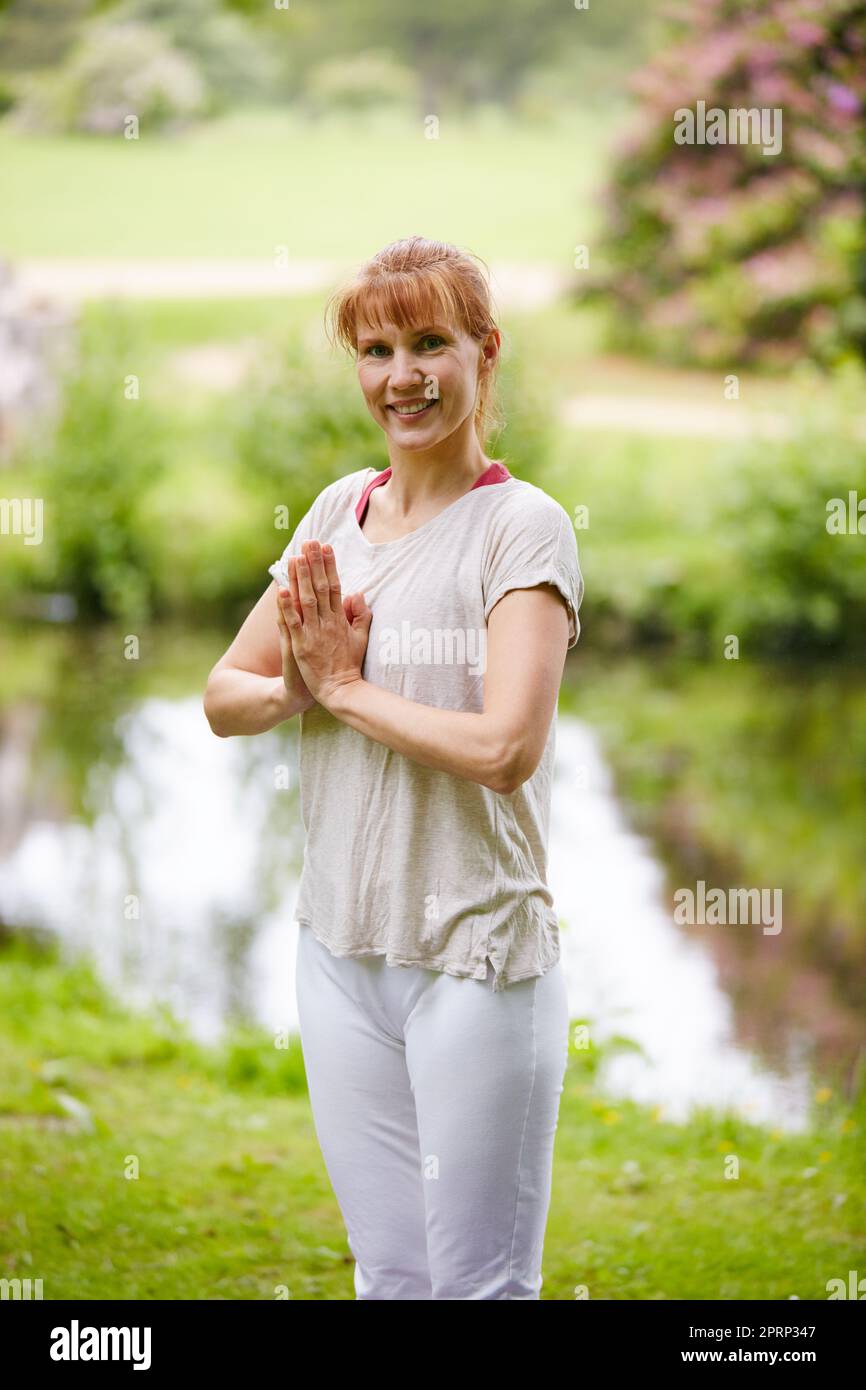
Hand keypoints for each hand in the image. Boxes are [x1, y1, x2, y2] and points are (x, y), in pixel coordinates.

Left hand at [277, 540, 371, 707]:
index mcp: (340, 620)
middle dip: (314, 563)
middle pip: (320, 587)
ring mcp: (314, 633)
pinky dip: (287, 607)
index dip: (329, 565)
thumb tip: (358, 594)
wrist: (341, 691)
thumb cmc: (350, 665)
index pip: (335, 586)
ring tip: (295, 557)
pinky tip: (281, 590)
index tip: (325, 547)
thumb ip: (361, 616)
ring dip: (300, 578)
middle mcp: (327, 622)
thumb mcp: (361, 639)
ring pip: (306, 600)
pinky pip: (293, 623)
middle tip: (309, 542)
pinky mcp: (301, 646)